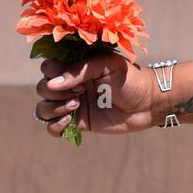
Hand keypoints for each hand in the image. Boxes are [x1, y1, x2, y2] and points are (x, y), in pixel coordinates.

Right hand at [34, 53, 156, 137]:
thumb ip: (81, 70)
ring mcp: (73, 104)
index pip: (49, 67)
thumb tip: (53, 83)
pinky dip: (54, 126)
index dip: (53, 72)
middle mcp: (71, 85)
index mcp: (77, 67)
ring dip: (53, 108)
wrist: (149, 102)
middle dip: (55, 92)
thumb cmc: (132, 78)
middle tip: (79, 93)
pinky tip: (69, 121)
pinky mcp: (78, 123)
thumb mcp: (108, 65)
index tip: (74, 78)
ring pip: (44, 108)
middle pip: (43, 88)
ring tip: (76, 106)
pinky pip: (52, 127)